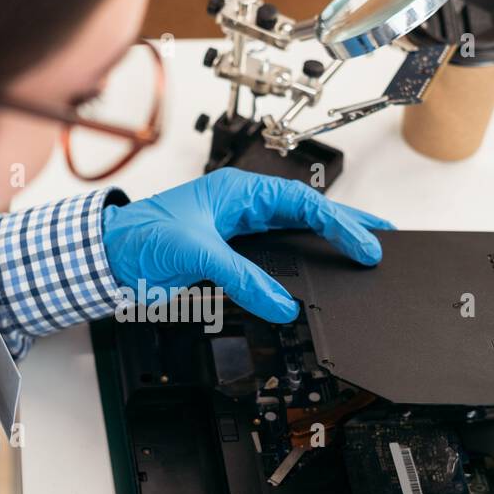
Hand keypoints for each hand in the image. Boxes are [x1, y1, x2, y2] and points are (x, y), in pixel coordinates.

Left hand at [101, 167, 392, 321]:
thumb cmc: (141, 236)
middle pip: (306, 214)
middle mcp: (243, 206)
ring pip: (293, 235)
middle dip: (346, 226)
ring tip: (361, 253)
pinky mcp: (229, 254)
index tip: (367, 243)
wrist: (108, 257)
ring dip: (324, 245)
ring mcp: (238, 230)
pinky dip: (298, 267)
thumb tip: (281, 303)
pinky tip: (315, 275)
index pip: (303, 203)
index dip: (340, 223)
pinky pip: (274, 259)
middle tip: (384, 238)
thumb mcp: (197, 253)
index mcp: (240, 190)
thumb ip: (242, 277)